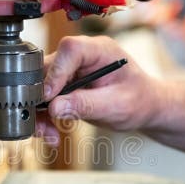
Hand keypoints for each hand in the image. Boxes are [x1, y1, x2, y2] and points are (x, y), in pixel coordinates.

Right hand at [36, 36, 165, 145]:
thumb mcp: (117, 106)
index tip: (49, 97)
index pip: (70, 50)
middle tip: (44, 124)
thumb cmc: (139, 100)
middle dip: (42, 99)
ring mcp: (70, 70)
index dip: (56, 72)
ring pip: (40, 85)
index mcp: (99, 50)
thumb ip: (86, 104)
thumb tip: (55, 106)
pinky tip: (52, 133)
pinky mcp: (64, 84)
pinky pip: (45, 98)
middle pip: (48, 68)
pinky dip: (44, 117)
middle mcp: (81, 56)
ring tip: (49, 134)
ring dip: (40, 112)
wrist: (144, 108)